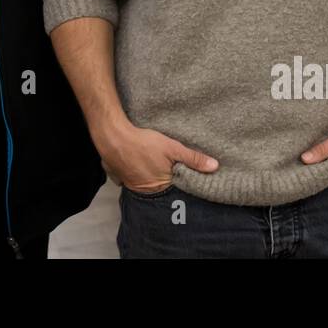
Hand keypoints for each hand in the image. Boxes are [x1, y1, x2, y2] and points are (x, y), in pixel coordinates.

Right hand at [97, 120, 217, 193]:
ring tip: (154, 166)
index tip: (186, 176)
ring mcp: (131, 185)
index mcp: (161, 186)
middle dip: (166, 181)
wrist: (113, 136)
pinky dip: (136, 174)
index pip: (177, 190)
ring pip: (145, 184)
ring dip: (151, 177)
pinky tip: (138, 163)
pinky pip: (132, 180)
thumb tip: (214, 167)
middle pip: (160, 189)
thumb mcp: (172, 148)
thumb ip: (193, 158)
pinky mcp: (120, 177)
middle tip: (168, 169)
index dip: (182, 183)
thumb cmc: (143, 143)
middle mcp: (146, 191)